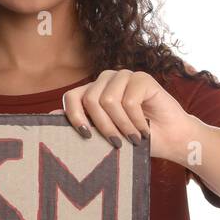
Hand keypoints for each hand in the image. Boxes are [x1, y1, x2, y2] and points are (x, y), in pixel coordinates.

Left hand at [48, 69, 192, 163]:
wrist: (171, 139)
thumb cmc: (134, 140)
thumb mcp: (104, 136)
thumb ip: (81, 124)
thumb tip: (49, 118)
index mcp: (91, 92)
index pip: (71, 97)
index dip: (75, 116)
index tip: (86, 136)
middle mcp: (104, 81)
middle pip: (90, 100)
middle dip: (103, 127)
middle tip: (117, 143)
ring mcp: (123, 76)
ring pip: (108, 101)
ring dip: (121, 126)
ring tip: (132, 139)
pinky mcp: (141, 78)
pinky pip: (129, 101)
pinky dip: (136, 122)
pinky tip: (144, 130)